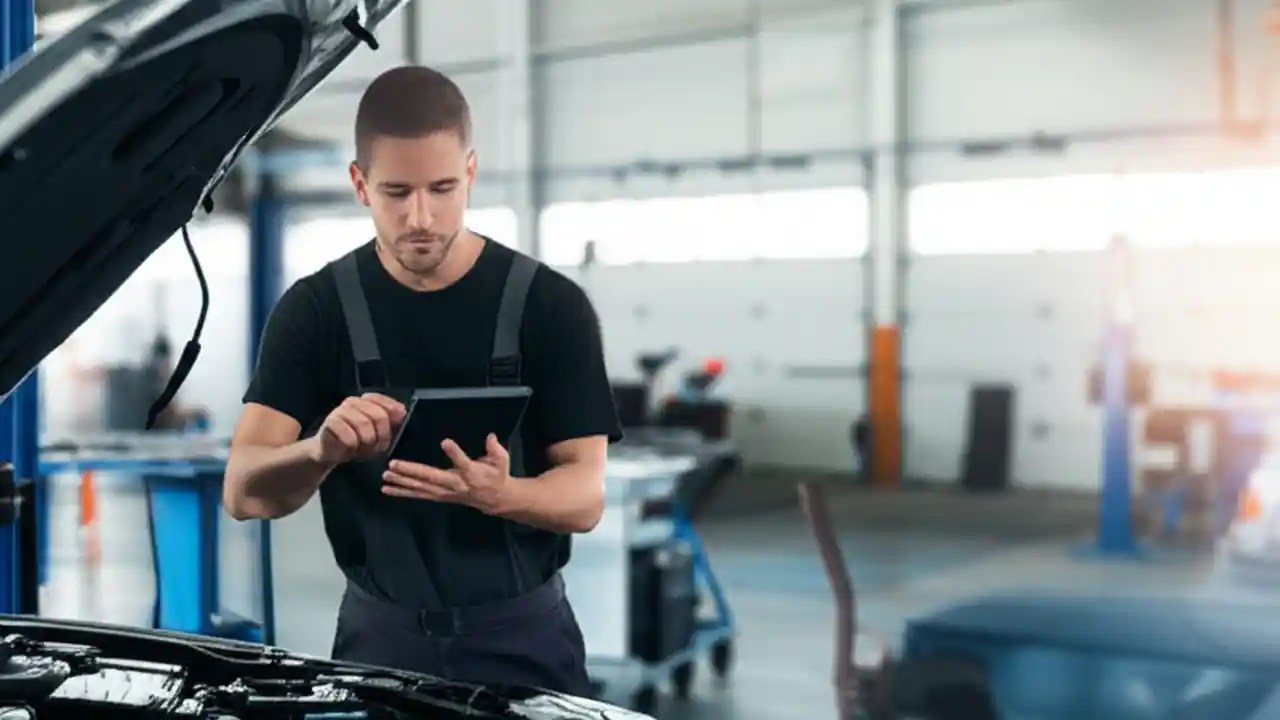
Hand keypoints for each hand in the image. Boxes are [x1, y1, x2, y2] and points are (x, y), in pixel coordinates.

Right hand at [310, 393, 406, 463]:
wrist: (330, 453)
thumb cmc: (357, 442)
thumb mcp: (378, 434)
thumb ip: (391, 422)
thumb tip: (403, 411)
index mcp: (367, 401)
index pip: (388, 404)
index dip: (392, 422)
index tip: (390, 434)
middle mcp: (354, 402)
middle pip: (379, 416)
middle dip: (381, 437)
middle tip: (377, 448)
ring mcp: (340, 410)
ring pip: (364, 425)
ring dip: (367, 444)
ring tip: (363, 451)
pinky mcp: (330, 422)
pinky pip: (349, 437)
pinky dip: (353, 447)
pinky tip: (350, 450)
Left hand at [382, 433, 511, 513]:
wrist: (497, 500)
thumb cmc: (497, 475)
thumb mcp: (502, 460)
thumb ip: (495, 448)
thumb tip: (490, 436)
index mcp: (472, 473)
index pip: (463, 462)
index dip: (455, 453)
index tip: (445, 442)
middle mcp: (455, 484)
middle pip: (431, 478)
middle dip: (411, 471)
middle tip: (393, 465)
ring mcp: (445, 492)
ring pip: (421, 488)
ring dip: (402, 483)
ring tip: (386, 476)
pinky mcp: (439, 496)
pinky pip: (418, 495)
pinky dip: (402, 492)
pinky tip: (387, 489)